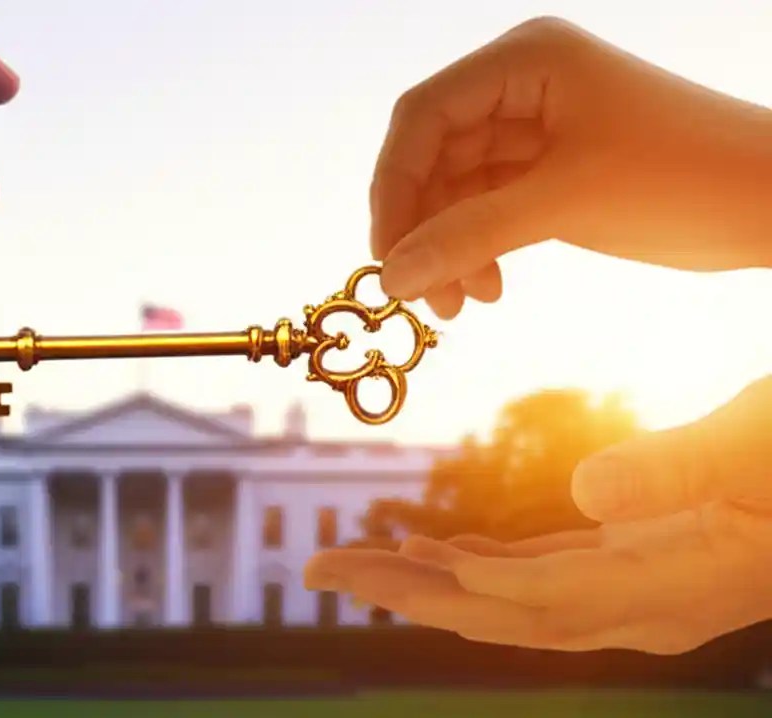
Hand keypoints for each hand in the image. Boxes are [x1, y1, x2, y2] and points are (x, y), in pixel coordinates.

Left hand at [305, 375, 771, 654]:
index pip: (531, 601)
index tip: (362, 569)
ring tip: (359, 560)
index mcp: (671, 587)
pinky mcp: (643, 563)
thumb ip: (681, 471)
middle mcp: (646, 606)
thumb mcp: (763, 448)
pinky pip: (547, 579)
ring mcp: (644, 591)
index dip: (443, 589)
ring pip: (516, 601)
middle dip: (408, 594)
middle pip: (503, 614)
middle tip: (317, 570)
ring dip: (435, 582)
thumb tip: (587, 494)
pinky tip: (447, 554)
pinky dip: (488, 569)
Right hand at [371, 16, 771, 319]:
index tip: (386, 255)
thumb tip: (388, 277)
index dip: (395, 186)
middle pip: (433, 154)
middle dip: (423, 226)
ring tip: (459, 304)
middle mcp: (523, 83)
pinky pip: (487, 205)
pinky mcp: (550, 166)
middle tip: (416, 293)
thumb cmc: (684, 179)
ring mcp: (536, 124)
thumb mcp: (563, 205)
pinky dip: (477, 247)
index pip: (423, 116)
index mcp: (526, 60)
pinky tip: (487, 287)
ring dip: (448, 246)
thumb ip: (466, 237)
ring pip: (456, 187)